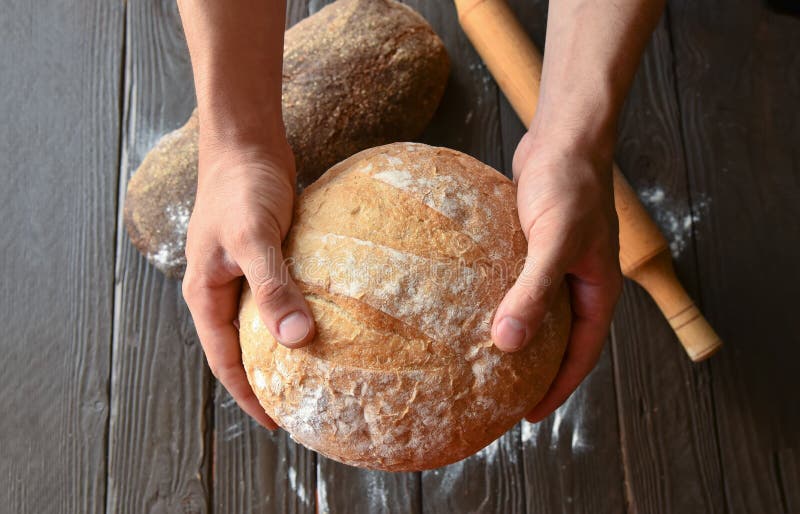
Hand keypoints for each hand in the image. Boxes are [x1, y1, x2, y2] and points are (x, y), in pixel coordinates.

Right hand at [182, 137, 315, 429]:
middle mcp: (222, 288)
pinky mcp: (265, 255)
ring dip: (284, 344)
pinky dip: (298, 310)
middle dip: (267, 377)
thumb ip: (272, 286)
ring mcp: (243, 271)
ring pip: (263, 321)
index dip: (249, 395)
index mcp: (207, 294)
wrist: (246, 141)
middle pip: (243, 347)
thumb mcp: (254, 238)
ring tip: (318, 368)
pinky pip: (280, 293)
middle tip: (302, 401)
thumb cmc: (243, 186)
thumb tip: (296, 339)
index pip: (226, 361)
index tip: (279, 423)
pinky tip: (327, 318)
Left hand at [491, 131, 621, 422]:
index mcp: (598, 292)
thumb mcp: (555, 242)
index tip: (527, 415)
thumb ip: (534, 291)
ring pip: (536, 312)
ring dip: (515, 335)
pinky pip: (514, 283)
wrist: (565, 137)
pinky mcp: (531, 247)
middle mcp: (579, 283)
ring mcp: (556, 265)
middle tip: (502, 397)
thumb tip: (507, 344)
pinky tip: (467, 308)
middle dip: (535, 371)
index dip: (557, 389)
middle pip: (558, 341)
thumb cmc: (570, 185)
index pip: (580, 357)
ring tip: (481, 360)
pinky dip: (498, 300)